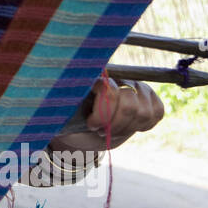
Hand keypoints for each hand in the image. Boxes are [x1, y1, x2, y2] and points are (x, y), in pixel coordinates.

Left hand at [48, 77, 164, 153]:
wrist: (82, 132)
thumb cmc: (67, 121)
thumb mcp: (59, 115)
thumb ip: (61, 106)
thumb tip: (51, 102)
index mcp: (93, 75)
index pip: (108, 88)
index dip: (103, 112)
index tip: (91, 124)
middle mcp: (118, 76)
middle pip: (128, 104)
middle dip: (113, 125)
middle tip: (97, 129)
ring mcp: (136, 86)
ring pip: (143, 111)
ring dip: (124, 128)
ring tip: (109, 130)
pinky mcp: (151, 99)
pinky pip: (156, 113)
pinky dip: (142, 126)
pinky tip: (128, 127)